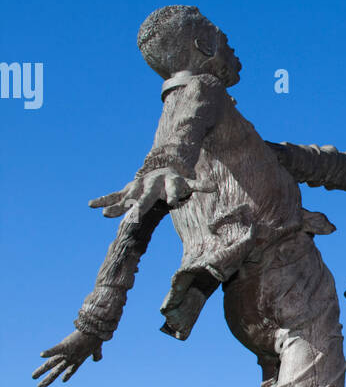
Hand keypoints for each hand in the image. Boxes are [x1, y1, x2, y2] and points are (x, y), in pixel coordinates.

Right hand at [32, 330, 102, 386]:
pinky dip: (49, 352)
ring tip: (33, 376)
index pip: (72, 370)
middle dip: (48, 380)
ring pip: (51, 364)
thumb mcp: (97, 348)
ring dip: (42, 371)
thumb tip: (97, 359)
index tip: (63, 381)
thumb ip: (97, 355)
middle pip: (56, 371)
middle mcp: (71, 359)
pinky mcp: (65, 345)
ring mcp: (67, 354)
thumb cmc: (95, 339)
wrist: (95, 332)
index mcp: (79, 359)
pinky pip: (55, 350)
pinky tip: (41, 355)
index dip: (68, 375)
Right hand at [90, 168, 211, 221]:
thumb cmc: (176, 181)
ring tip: (105, 215)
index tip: (173, 202)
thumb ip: (199, 185)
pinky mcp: (128, 190)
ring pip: (126, 198)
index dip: (174, 195)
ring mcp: (137, 187)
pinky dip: (103, 199)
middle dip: (138, 208)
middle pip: (144, 198)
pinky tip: (90, 205)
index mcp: (167, 183)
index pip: (172, 190)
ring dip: (116, 207)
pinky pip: (114, 195)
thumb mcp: (188, 183)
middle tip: (132, 219)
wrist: (160, 168)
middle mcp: (150, 185)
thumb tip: (214, 187)